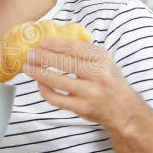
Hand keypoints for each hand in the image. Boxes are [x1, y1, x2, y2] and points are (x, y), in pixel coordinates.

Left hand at [23, 38, 139, 128]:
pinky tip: (39, 84)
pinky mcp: (82, 107)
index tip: (41, 42)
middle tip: (29, 54)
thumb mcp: (104, 62)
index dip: (56, 44)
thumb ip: (85, 53)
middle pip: (65, 63)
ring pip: (58, 81)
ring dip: (39, 73)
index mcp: (102, 59)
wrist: (125, 110)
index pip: (75, 47)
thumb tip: (54, 42)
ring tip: (27, 67)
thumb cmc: (109, 81)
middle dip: (43, 57)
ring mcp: (90, 92)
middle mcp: (98, 74)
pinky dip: (45, 91)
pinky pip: (58, 99)